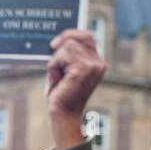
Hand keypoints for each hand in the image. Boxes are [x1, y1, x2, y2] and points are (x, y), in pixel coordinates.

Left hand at [45, 29, 105, 149]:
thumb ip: (65, 55)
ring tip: (56, 75)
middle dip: (62, 44)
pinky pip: (62, 55)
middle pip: (78, 37)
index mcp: (97, 63)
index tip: (55, 43)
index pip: (87, 36)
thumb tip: (56, 39)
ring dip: (56, 59)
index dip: (71, 34)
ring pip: (68, 45)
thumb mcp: (64, 70)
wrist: (63, 115)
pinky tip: (56, 78)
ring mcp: (93, 66)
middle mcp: (98, 63)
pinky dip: (54, 65)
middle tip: (52, 57)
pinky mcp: (82, 70)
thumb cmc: (61, 95)